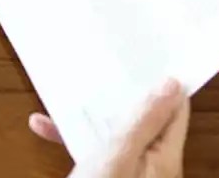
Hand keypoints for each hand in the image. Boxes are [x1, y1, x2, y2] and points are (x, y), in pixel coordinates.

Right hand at [29, 80, 190, 177]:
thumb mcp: (119, 155)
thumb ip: (145, 121)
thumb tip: (174, 85)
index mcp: (164, 158)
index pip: (175, 110)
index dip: (165, 82)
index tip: (151, 53)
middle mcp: (151, 167)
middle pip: (142, 121)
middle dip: (118, 97)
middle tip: (102, 67)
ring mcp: (130, 176)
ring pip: (114, 136)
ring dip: (87, 117)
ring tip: (63, 97)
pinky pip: (95, 155)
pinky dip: (73, 141)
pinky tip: (43, 128)